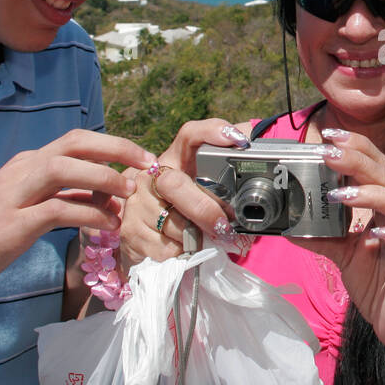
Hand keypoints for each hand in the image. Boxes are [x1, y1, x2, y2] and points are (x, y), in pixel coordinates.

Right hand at [0, 130, 156, 302]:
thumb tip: (106, 198)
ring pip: (64, 167)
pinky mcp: (9, 226)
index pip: (76, 140)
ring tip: (129, 192)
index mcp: (25, 166)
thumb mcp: (24, 210)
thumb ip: (62, 198)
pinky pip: (56, 209)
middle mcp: (19, 172)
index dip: (114, 145)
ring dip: (103, 176)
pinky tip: (107, 224)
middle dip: (116, 148)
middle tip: (148, 164)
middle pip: (75, 142)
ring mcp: (12, 197)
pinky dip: (87, 213)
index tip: (143, 159)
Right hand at [117, 119, 243, 269]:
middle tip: (224, 225)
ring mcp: (138, 202)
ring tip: (203, 238)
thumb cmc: (185, 204)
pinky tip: (185, 248)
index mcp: (176, 158)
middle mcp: (153, 175)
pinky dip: (182, 253)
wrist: (144, 232)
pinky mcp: (130, 230)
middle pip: (174, 185)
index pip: (191, 134)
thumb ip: (228, 166)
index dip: (213, 132)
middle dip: (203, 209)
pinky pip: (164, 247)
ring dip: (195, 237)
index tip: (239, 140)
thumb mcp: (204, 183)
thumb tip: (253, 143)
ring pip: (172, 222)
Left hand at [296, 128, 384, 364]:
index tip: (330, 136)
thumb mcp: (342, 255)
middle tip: (330, 153)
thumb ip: (320, 237)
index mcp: (383, 208)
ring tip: (343, 196)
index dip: (356, 147)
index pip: (374, 167)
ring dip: (374, 195)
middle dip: (358, 161)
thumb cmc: (377, 284)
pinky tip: (381, 233)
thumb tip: (288, 224)